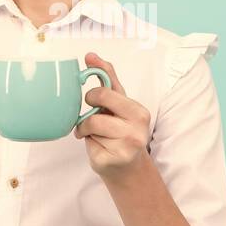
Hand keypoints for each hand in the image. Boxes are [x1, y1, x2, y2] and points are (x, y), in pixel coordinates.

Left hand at [75, 52, 151, 180]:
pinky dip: (89, 144)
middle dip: (88, 112)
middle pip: (97, 108)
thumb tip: (91, 56)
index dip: (94, 95)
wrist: (128, 169)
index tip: (92, 99)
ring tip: (94, 135)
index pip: (106, 92)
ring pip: (91, 125)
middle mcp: (137, 127)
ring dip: (86, 129)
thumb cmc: (122, 133)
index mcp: (139, 111)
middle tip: (91, 118)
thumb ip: (108, 80)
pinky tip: (100, 147)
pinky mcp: (114, 158)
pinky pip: (89, 143)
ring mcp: (127, 145)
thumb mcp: (119, 105)